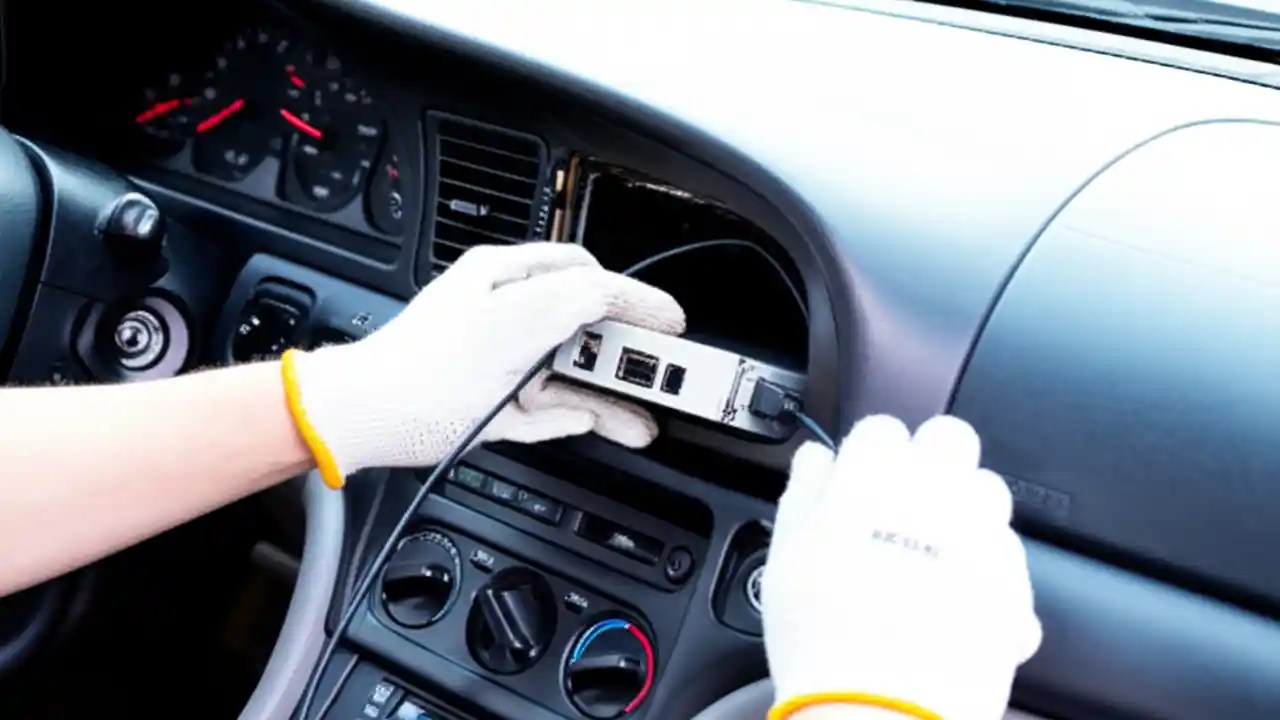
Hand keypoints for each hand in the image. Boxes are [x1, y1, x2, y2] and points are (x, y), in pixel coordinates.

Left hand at [286, 242, 684, 480]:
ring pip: (569, 374)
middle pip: (585, 330)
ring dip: (606, 397)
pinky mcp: (492, 403)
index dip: (634, 299)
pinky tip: (595, 424)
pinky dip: (571, 417)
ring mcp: (500, 362)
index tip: (671, 321)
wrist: (366, 418)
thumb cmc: (425, 368)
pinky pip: (544, 408)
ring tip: (639, 418)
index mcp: (507, 278)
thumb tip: (615, 292)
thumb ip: (574, 297)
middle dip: (626, 356)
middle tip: (660, 375)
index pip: (589, 277)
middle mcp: (506, 316)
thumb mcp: (517, 318)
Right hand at [762, 415, 1040, 719]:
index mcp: (876, 473)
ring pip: (986, 489)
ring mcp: (983, 533)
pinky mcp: (1013, 580)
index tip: (857, 484)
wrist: (882, 706)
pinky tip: (952, 596)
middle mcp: (938, 489)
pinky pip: (1004, 553)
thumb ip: (803, 493)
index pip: (881, 429)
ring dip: (962, 507)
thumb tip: (814, 461)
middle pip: (949, 438)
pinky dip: (984, 565)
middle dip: (929, 460)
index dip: (867, 456)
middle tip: (901, 504)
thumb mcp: (784, 556)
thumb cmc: (822, 634)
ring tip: (929, 551)